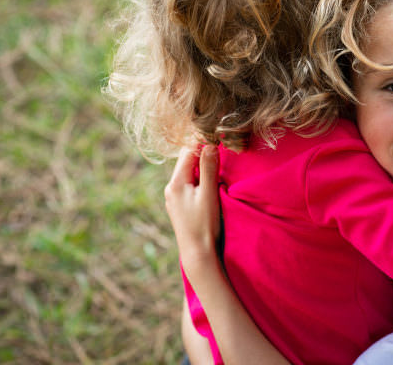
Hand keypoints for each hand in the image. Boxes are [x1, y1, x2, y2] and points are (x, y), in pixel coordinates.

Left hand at [165, 146, 221, 270]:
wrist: (197, 253)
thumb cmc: (204, 225)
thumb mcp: (209, 194)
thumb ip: (208, 168)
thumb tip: (210, 144)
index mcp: (176, 182)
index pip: (188, 151)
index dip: (203, 143)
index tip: (219, 137)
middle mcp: (170, 188)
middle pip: (186, 160)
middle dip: (202, 153)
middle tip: (221, 148)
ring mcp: (173, 197)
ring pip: (187, 172)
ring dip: (201, 167)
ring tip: (218, 165)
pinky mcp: (178, 205)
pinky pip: (187, 183)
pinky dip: (198, 178)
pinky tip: (209, 183)